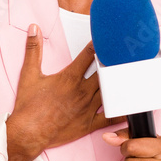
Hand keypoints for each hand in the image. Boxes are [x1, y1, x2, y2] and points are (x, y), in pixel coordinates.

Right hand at [6, 23, 122, 160]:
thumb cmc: (28, 106)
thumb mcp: (28, 74)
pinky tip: (130, 107)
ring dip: (119, 84)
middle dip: (113, 62)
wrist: (28, 133)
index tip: (107, 37)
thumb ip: (33, 50)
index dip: (98, 44)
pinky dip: (121, 113)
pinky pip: (109, 118)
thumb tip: (33, 28)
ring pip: (110, 92)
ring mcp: (88, 108)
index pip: (88, 55)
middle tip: (125, 54)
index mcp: (70, 78)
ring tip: (132, 75)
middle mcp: (82, 91)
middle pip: (104, 72)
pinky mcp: (89, 124)